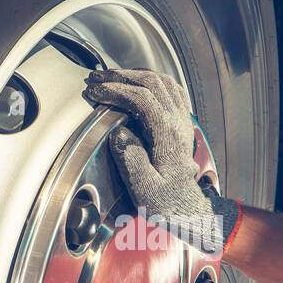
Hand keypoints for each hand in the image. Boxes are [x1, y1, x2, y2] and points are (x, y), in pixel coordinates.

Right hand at [83, 68, 239, 254]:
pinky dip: (151, 81)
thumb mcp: (145, 189)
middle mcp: (179, 122)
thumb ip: (132, 160)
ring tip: (111, 78)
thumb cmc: (165, 201)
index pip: (142, 99)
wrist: (187, 207)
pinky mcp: (182, 121)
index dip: (117, 91)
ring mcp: (183, 119)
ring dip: (135, 75)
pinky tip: (137, 83)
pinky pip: (171, 90)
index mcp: (168, 135)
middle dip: (121, 76)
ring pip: (163, 82)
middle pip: (152, 83)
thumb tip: (118, 134)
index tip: (96, 91)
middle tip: (97, 78)